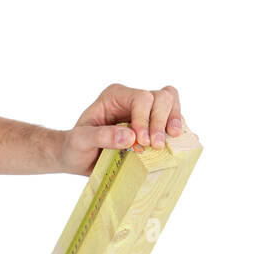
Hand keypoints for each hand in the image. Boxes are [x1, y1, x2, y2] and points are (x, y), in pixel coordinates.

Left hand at [59, 83, 184, 176]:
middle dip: (161, 121)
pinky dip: (178, 130)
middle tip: (156, 146)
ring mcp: (146, 111)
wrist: (78, 158)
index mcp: (115, 96)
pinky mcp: (153, 126)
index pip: (140, 98)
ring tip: (170, 142)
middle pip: (162, 97)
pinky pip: (173, 121)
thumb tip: (130, 137)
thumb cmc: (76, 146)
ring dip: (174, 122)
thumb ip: (101, 136)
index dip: (145, 118)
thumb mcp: (80, 141)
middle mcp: (132, 99)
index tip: (141, 141)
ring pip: (172, 103)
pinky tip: (177, 144)